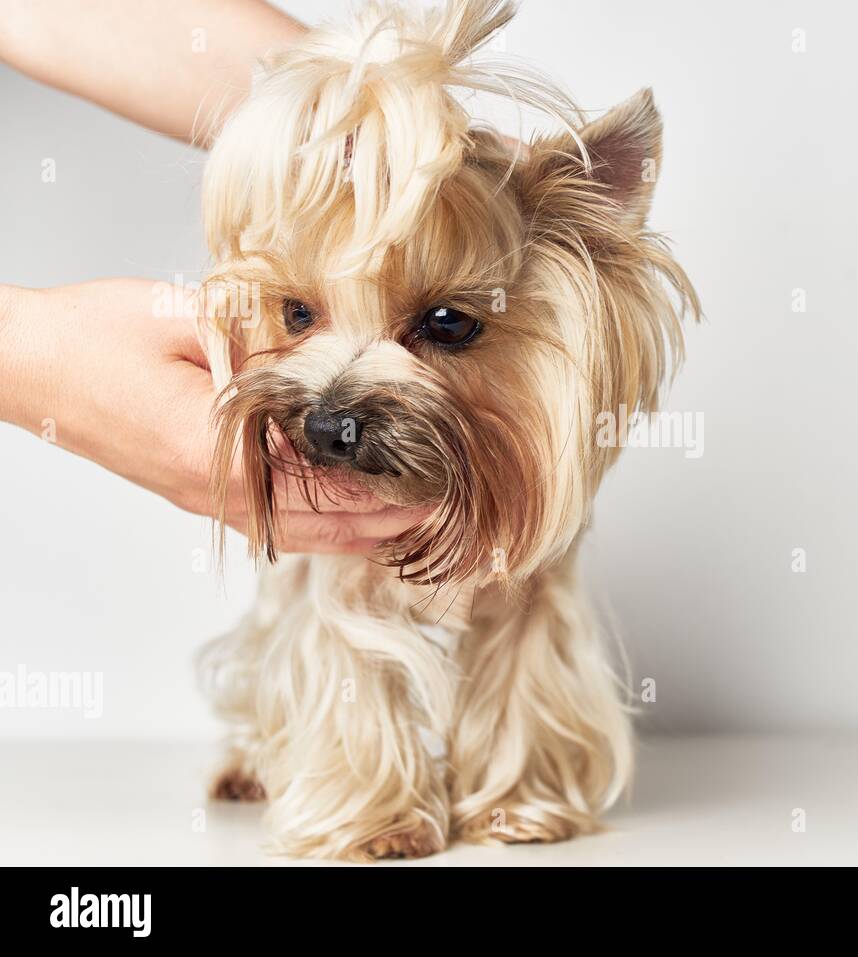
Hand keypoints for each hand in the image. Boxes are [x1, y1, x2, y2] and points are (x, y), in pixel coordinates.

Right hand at [0, 278, 430, 554]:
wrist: (27, 364)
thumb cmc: (96, 336)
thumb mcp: (194, 321)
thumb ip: (270, 348)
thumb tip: (340, 359)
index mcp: (222, 453)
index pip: (330, 486)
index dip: (391, 488)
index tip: (440, 481)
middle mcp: (218, 491)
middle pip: (325, 524)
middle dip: (390, 519)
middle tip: (446, 510)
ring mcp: (205, 500)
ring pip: (302, 534)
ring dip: (359, 530)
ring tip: (414, 519)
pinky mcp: (196, 492)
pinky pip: (274, 523)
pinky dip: (321, 524)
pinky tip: (349, 511)